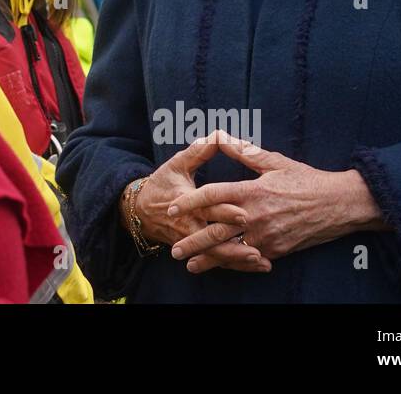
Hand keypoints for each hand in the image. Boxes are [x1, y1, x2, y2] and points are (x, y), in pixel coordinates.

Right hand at [129, 131, 269, 273]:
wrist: (141, 212)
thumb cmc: (162, 184)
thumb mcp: (176, 164)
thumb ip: (199, 151)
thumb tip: (217, 135)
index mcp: (187, 202)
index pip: (207, 208)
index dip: (224, 212)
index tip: (243, 213)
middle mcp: (190, 224)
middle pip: (213, 235)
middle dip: (234, 241)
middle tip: (256, 246)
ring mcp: (192, 240)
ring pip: (216, 253)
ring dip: (238, 258)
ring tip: (260, 260)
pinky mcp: (196, 250)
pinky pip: (217, 260)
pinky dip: (237, 264)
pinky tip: (258, 266)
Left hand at [167, 135, 384, 262]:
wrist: (339, 204)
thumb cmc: (306, 179)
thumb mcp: (274, 161)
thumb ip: (243, 151)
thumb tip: (219, 135)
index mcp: (251, 191)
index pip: (212, 196)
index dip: (190, 202)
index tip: (172, 208)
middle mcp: (255, 215)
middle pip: (216, 230)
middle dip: (193, 241)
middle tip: (174, 248)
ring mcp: (266, 236)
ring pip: (231, 250)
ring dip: (209, 259)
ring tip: (191, 264)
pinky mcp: (277, 249)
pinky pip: (250, 258)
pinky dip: (235, 263)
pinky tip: (222, 268)